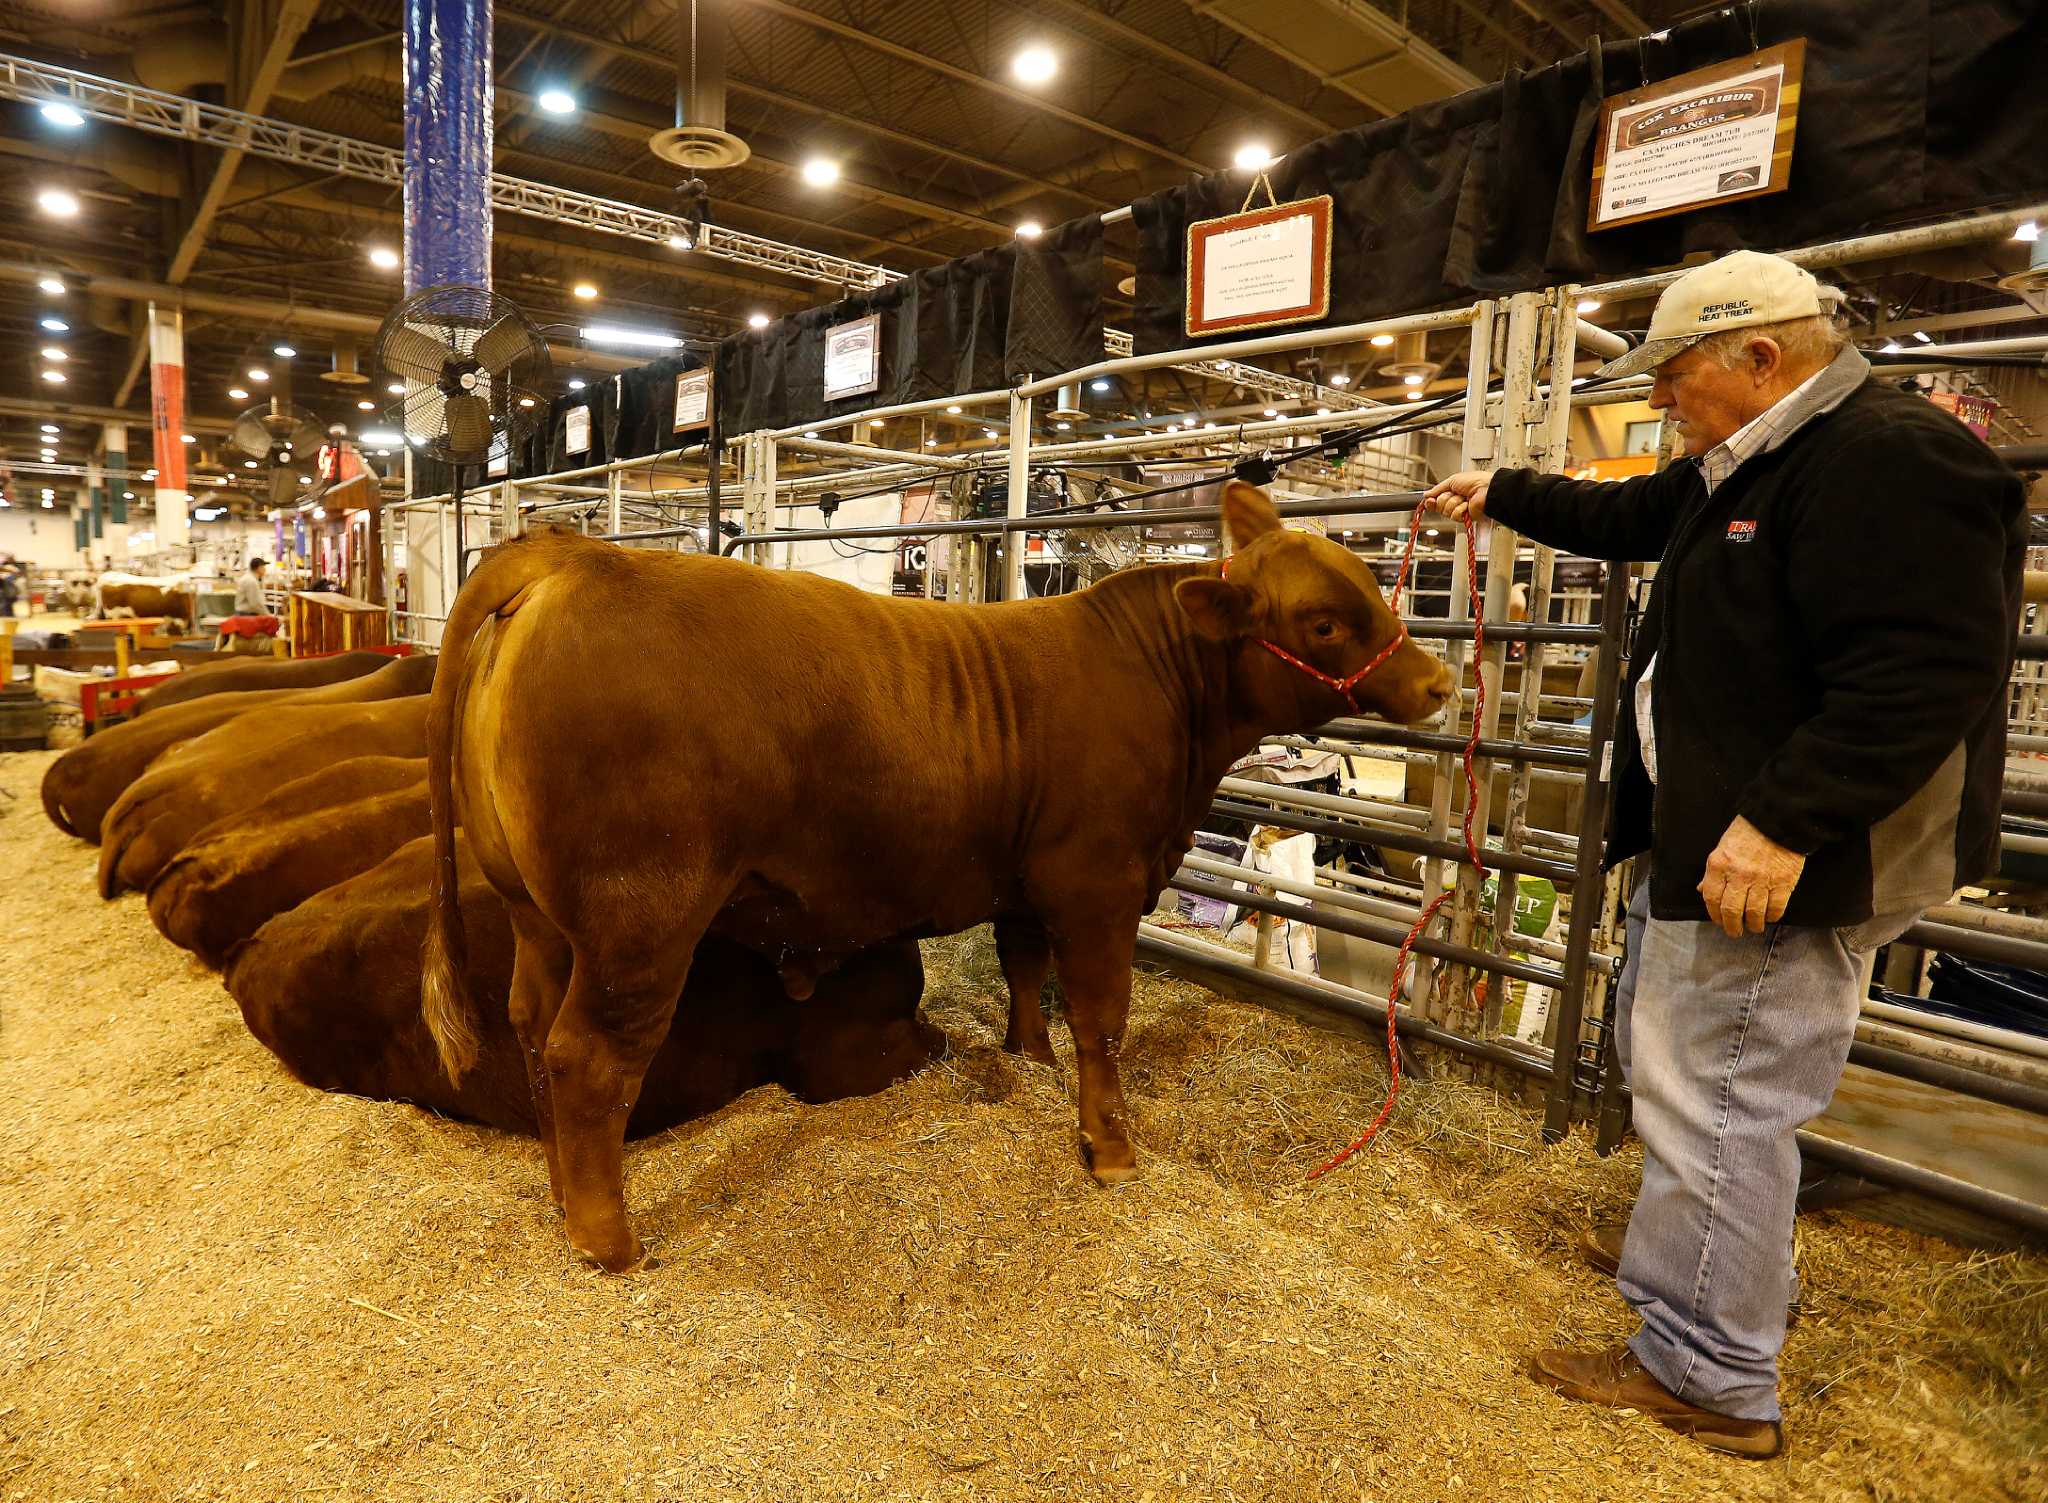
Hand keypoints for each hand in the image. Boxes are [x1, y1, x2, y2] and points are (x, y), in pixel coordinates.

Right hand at [1424, 471, 1491, 523]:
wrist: (1486, 489)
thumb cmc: (1475, 481)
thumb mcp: (1452, 480)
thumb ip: (1437, 489)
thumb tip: (1426, 495)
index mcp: (1452, 492)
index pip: (1436, 500)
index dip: (1432, 501)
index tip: (1429, 500)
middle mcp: (1455, 502)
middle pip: (1439, 506)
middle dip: (1444, 499)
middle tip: (1453, 493)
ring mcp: (1460, 510)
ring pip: (1446, 511)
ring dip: (1454, 502)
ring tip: (1464, 498)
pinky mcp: (1465, 518)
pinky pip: (1455, 516)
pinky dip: (1460, 509)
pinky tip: (1467, 505)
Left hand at [1698, 816, 1806, 937]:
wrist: (1778, 819)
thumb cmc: (1748, 831)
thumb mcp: (1723, 847)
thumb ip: (1713, 871)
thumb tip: (1703, 890)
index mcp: (1719, 865)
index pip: (1712, 898)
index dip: (1714, 915)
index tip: (1718, 921)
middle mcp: (1738, 875)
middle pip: (1732, 911)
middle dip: (1732, 926)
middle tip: (1735, 932)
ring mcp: (1762, 880)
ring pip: (1754, 913)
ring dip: (1754, 925)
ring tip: (1754, 927)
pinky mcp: (1784, 882)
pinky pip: (1776, 908)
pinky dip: (1772, 916)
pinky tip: (1770, 917)